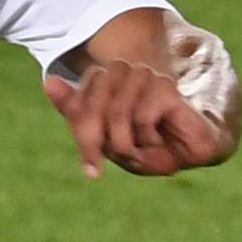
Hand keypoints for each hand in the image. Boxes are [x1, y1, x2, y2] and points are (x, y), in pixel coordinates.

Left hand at [46, 43, 238, 180]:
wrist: (194, 149)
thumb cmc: (150, 145)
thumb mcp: (110, 140)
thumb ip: (79, 115)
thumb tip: (47, 81)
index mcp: (106, 78)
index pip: (79, 101)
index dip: (82, 134)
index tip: (92, 170)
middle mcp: (123, 71)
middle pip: (92, 107)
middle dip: (97, 144)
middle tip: (102, 170)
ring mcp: (144, 76)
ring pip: (115, 115)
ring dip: (126, 145)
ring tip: (140, 153)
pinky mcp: (164, 87)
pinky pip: (140, 118)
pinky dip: (147, 139)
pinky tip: (159, 140)